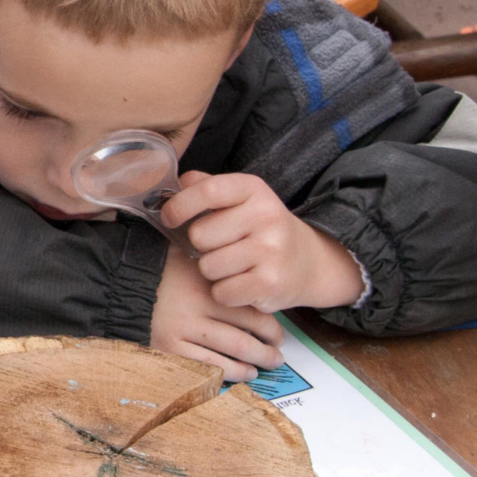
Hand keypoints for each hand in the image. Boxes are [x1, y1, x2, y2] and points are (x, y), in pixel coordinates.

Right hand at [149, 245, 284, 381]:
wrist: (115, 285)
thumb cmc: (153, 270)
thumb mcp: (187, 258)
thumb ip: (215, 269)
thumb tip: (248, 278)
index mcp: (206, 285)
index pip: (250, 309)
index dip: (271, 325)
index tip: (278, 332)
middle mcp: (198, 309)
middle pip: (246, 332)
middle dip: (268, 347)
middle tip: (278, 353)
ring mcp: (183, 331)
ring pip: (232, 352)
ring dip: (255, 361)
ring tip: (265, 364)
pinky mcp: (169, 349)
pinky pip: (207, 366)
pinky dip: (230, 372)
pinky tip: (242, 374)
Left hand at [163, 171, 364, 313]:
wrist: (308, 262)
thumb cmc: (259, 229)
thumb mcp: (239, 199)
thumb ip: (205, 186)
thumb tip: (172, 184)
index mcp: (253, 189)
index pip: (207, 191)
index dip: (179, 206)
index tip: (169, 218)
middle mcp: (266, 215)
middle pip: (199, 235)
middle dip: (200, 246)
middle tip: (220, 247)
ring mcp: (272, 250)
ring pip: (208, 266)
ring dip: (212, 271)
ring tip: (232, 266)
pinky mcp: (271, 283)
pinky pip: (222, 292)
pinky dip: (225, 293)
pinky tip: (240, 284)